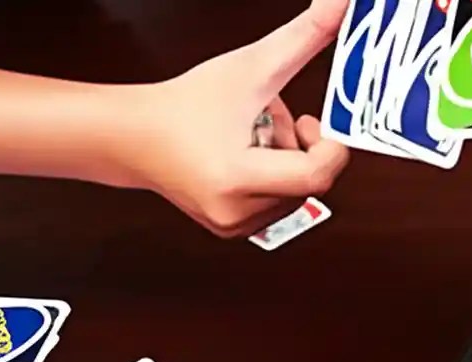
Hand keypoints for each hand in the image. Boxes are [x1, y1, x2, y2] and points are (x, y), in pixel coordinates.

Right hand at [123, 0, 350, 237]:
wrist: (132, 135)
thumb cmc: (183, 104)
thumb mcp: (250, 67)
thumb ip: (303, 38)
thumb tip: (340, 7)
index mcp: (237, 178)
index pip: (316, 176)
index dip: (328, 147)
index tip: (314, 122)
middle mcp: (237, 212)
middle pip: (307, 179)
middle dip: (297, 144)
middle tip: (269, 115)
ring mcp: (236, 225)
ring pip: (294, 191)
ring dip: (285, 159)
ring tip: (251, 132)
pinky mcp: (234, 228)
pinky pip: (277, 202)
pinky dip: (272, 175)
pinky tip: (244, 154)